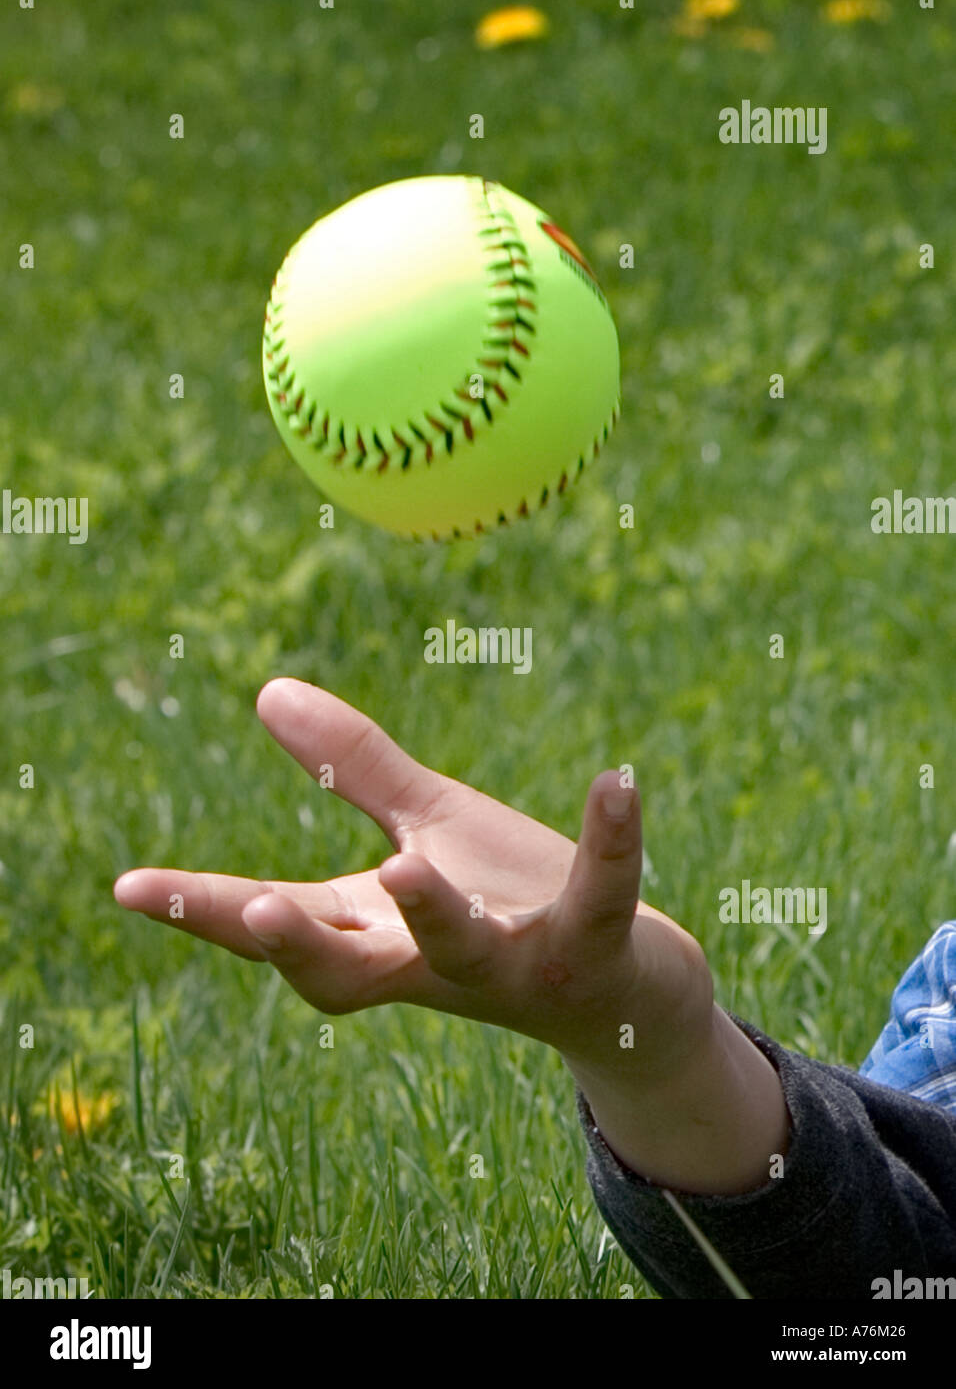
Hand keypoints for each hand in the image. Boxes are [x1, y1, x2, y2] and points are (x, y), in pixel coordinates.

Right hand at [114, 677, 709, 1074]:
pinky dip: (611, 844)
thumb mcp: (425, 831)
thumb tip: (267, 691)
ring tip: (409, 863)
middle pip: (349, 971)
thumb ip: (353, 768)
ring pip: (468, 953)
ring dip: (435, 914)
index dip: (203, 913)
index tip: (129, 888)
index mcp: (380, 931)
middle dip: (297, 945)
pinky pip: (604, 897)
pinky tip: (616, 782)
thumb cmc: (505, 904)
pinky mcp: (597, 949)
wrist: (624, 991)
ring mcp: (516, 965)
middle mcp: (433, 963)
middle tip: (250, 912)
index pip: (276, 928)